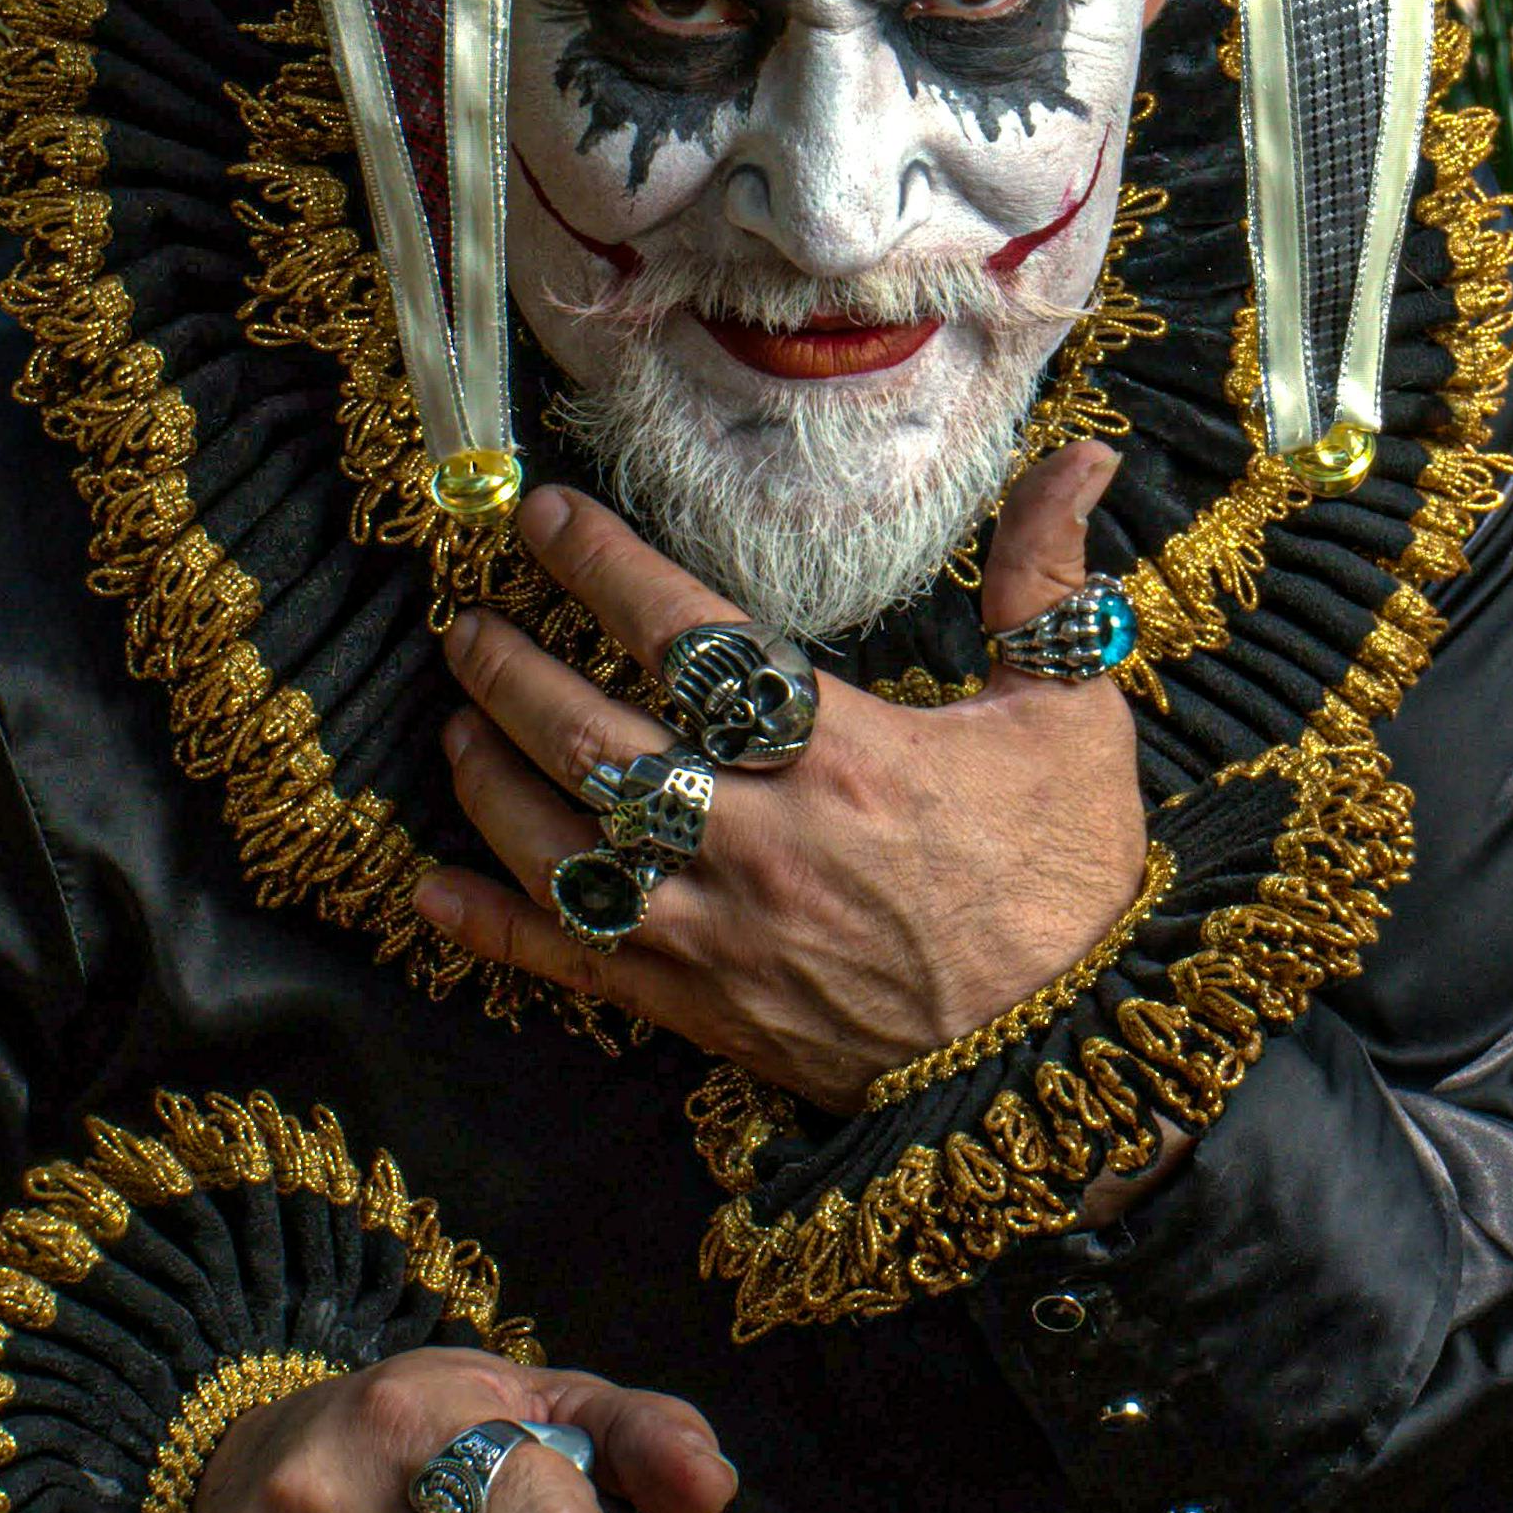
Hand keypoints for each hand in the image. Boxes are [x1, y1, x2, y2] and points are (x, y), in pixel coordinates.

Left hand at [410, 449, 1152, 1109]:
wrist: (1064, 1055)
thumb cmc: (1069, 880)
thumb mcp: (1073, 717)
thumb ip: (1047, 581)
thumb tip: (1080, 457)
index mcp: (844, 756)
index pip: (690, 640)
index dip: (601, 567)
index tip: (542, 517)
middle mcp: (762, 842)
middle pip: (595, 741)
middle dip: (513, 672)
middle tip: (467, 624)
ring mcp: (721, 934)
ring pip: (565, 850)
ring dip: (491, 783)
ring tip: (457, 723)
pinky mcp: (705, 1011)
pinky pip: (576, 966)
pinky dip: (493, 930)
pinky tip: (432, 891)